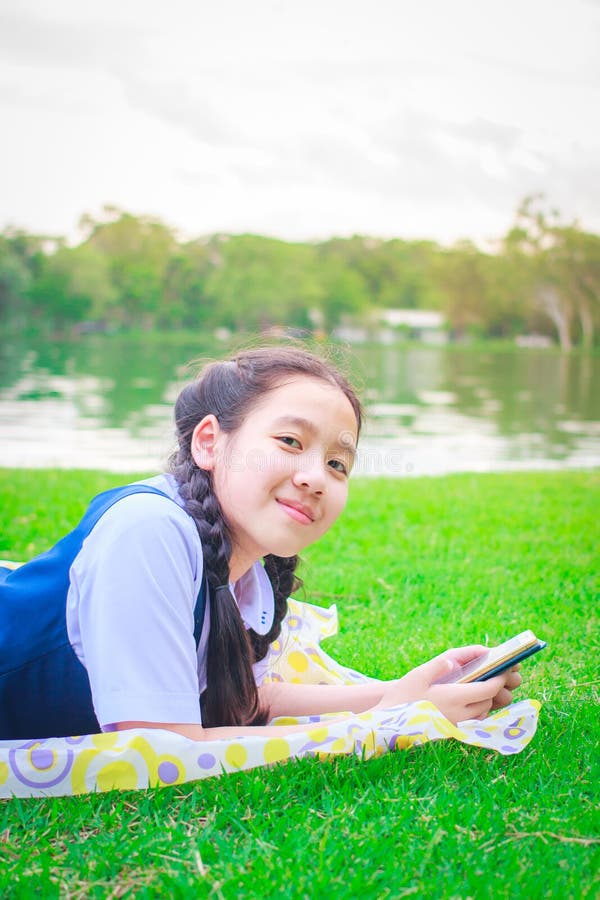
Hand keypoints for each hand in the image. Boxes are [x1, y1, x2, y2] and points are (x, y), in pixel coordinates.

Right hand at [375, 646, 521, 724]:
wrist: (389, 721)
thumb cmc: (402, 695)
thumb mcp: (418, 675)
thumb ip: (438, 665)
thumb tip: (453, 659)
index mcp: (452, 698)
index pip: (486, 689)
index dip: (499, 679)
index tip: (504, 669)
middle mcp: (458, 714)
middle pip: (487, 701)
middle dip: (493, 688)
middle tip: (494, 673)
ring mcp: (455, 724)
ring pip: (482, 712)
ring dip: (485, 699)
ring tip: (481, 684)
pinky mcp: (452, 730)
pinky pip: (473, 720)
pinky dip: (476, 709)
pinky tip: (468, 698)